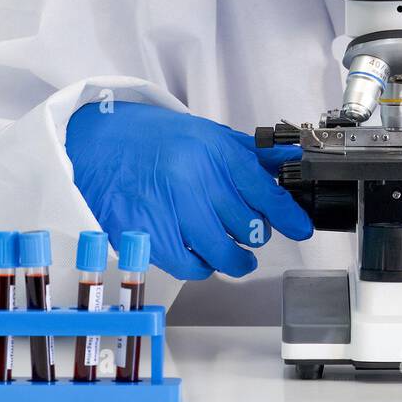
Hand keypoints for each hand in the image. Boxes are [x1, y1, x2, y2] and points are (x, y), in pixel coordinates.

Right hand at [66, 101, 312, 279]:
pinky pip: (187, 264)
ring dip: (234, 259)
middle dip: (256, 234)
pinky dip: (200, 266)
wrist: (100, 141)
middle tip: (254, 234)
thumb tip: (289, 161)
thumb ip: (250, 154)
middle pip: (245, 225)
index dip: (288, 215)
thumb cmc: (155, 138)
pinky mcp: (144, 232)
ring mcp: (168, 207)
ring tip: (237, 257)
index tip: (301, 228)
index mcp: (213, 151)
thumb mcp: (208, 135)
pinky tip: (202, 257)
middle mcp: (193, 179)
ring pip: (219, 251)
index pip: (263, 191)